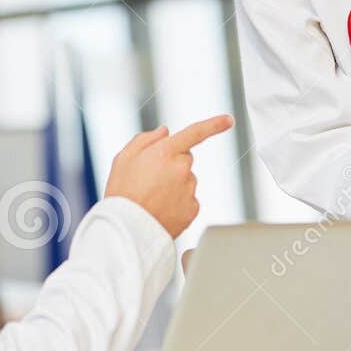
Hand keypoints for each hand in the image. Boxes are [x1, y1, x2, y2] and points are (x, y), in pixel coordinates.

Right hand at [105, 115, 233, 236]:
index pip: (195, 132)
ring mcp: (189, 190)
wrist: (127, 230)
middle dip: (172, 163)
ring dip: (174, 184)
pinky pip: (189, 199)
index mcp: (165, 152)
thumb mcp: (123, 159)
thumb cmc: (122, 194)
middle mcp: (181, 169)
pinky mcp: (192, 209)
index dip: (214, 124)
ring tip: (152, 198)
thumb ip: (145, 139)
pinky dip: (178, 202)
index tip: (228, 120)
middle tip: (150, 179)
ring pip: (186, 180)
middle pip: (185, 158)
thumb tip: (164, 132)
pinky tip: (161, 208)